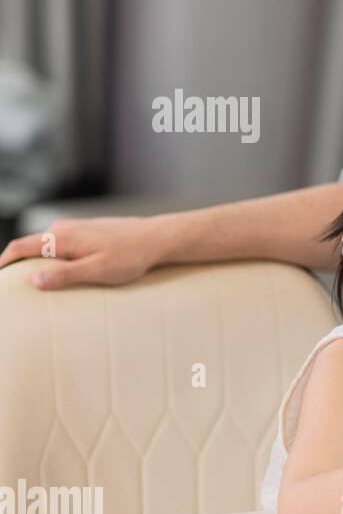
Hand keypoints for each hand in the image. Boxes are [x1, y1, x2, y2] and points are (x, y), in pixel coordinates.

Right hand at [0, 216, 164, 288]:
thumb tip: (34, 281)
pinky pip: (61, 245)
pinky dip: (54, 257)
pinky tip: (61, 271)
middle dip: (18, 263)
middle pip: (31, 246)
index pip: (20, 247)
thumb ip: (65, 275)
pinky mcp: (87, 231)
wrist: (156, 237)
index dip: (3, 261)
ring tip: (35, 282)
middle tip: (12, 285)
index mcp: (62, 237)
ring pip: (47, 246)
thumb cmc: (130, 256)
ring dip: (38, 261)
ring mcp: (75, 228)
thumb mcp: (97, 270)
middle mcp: (63, 228)